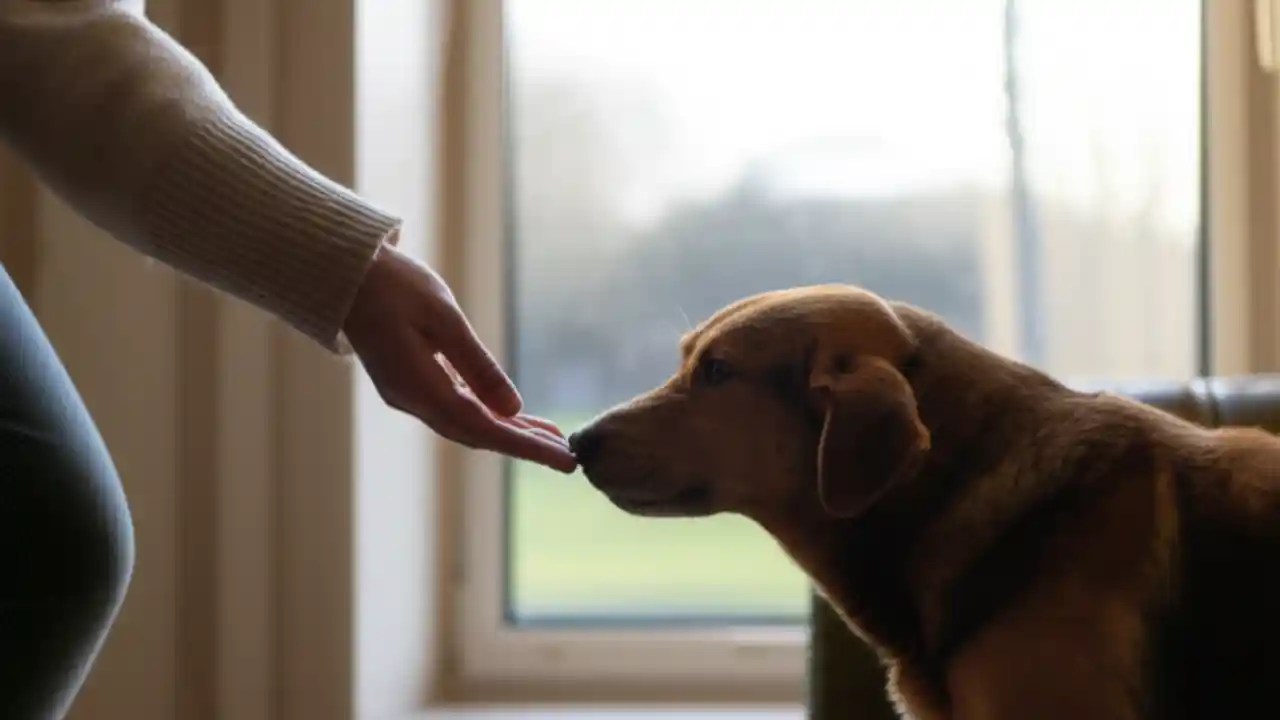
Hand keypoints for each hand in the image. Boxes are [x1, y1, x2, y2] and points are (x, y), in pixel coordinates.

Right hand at [343, 243, 576, 472]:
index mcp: (420, 386)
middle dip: (524, 445)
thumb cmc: (393, 285)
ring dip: (508, 432)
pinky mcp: (407, 382)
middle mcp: (412, 399)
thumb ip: (478, 365)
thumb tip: (514, 409)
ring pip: (466, 424)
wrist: (343, 273)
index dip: (527, 447)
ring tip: (549, 437)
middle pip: (477, 434)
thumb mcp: (443, 317)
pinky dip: (486, 414)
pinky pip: (454, 408)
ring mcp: (407, 393)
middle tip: (568, 457)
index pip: (484, 428)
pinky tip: (509, 414)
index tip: (563, 460)